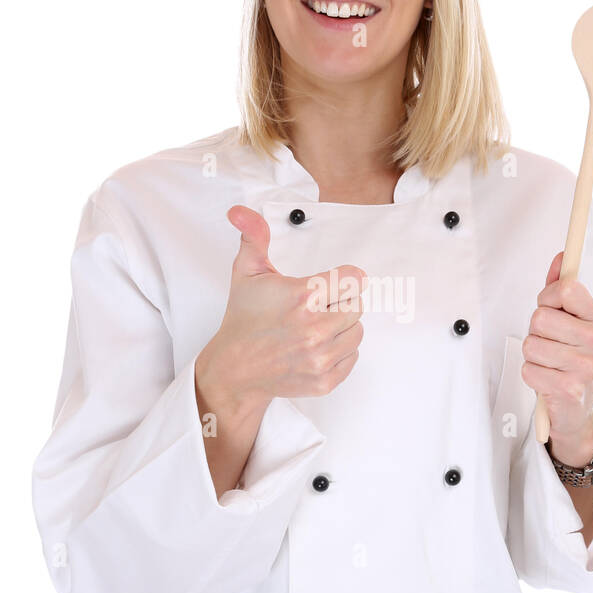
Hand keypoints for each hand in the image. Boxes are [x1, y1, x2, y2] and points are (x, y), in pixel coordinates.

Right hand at [195, 205, 367, 412]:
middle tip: (315, 308)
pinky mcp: (325, 380)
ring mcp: (320, 357)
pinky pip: (352, 357)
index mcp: (303, 296)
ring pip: (357, 332)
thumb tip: (240, 211)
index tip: (331, 284)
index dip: (344, 279)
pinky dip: (339, 352)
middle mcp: (315, 328)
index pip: (355, 279)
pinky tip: (316, 347)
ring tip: (315, 327)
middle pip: (357, 304)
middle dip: (339, 303)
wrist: (235, 369)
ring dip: (342, 328)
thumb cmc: (243, 319)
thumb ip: (253, 236)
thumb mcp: (247, 272)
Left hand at [520, 251, 592, 460]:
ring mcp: (586, 367)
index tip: (551, 308)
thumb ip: (561, 288)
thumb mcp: (567, 320)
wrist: (577, 405)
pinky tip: (547, 378)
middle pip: (541, 318)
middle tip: (549, 342)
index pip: (567, 289)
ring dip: (533, 354)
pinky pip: (529, 369)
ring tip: (548, 362)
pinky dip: (532, 374)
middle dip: (536, 330)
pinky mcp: (569, 389)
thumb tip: (562, 257)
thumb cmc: (569, 355)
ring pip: (531, 344)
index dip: (549, 297)